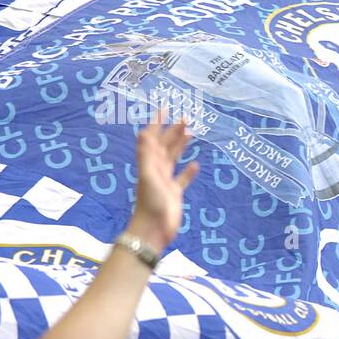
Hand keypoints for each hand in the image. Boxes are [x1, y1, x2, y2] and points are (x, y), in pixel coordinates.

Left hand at [127, 109, 198, 252]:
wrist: (153, 230)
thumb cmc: (150, 203)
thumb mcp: (148, 176)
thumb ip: (146, 154)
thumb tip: (143, 131)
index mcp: (149, 163)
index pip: (153, 138)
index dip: (157, 123)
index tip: (164, 108)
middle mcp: (156, 169)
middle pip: (165, 145)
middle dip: (173, 131)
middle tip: (185, 117)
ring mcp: (166, 181)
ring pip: (174, 158)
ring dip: (181, 145)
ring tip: (191, 133)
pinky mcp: (175, 193)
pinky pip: (182, 179)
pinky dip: (189, 171)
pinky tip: (196, 165)